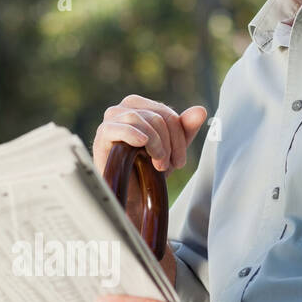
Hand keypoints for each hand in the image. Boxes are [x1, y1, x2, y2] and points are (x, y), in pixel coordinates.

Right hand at [92, 96, 207, 176]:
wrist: (131, 194)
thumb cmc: (148, 169)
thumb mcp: (173, 149)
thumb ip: (186, 129)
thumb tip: (200, 110)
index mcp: (141, 107)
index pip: (166, 113)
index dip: (178, 137)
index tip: (180, 162)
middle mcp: (124, 109)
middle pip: (156, 116)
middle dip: (167, 143)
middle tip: (166, 165)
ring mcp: (111, 120)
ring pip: (139, 120)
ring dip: (155, 144)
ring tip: (158, 164)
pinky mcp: (101, 135)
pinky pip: (115, 127)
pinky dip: (131, 133)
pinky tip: (141, 143)